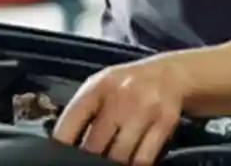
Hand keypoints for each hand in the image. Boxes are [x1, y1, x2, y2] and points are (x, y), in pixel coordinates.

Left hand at [52, 56, 190, 164]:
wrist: (170, 74)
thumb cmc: (126, 85)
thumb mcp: (101, 87)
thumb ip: (83, 112)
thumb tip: (62, 145)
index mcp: (98, 87)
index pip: (71, 121)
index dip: (61, 145)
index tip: (60, 158)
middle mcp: (121, 96)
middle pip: (95, 145)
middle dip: (88, 158)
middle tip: (87, 161)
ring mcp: (144, 110)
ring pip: (119, 156)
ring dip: (111, 163)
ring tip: (109, 160)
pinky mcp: (164, 123)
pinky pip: (143, 159)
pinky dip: (133, 165)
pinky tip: (128, 162)